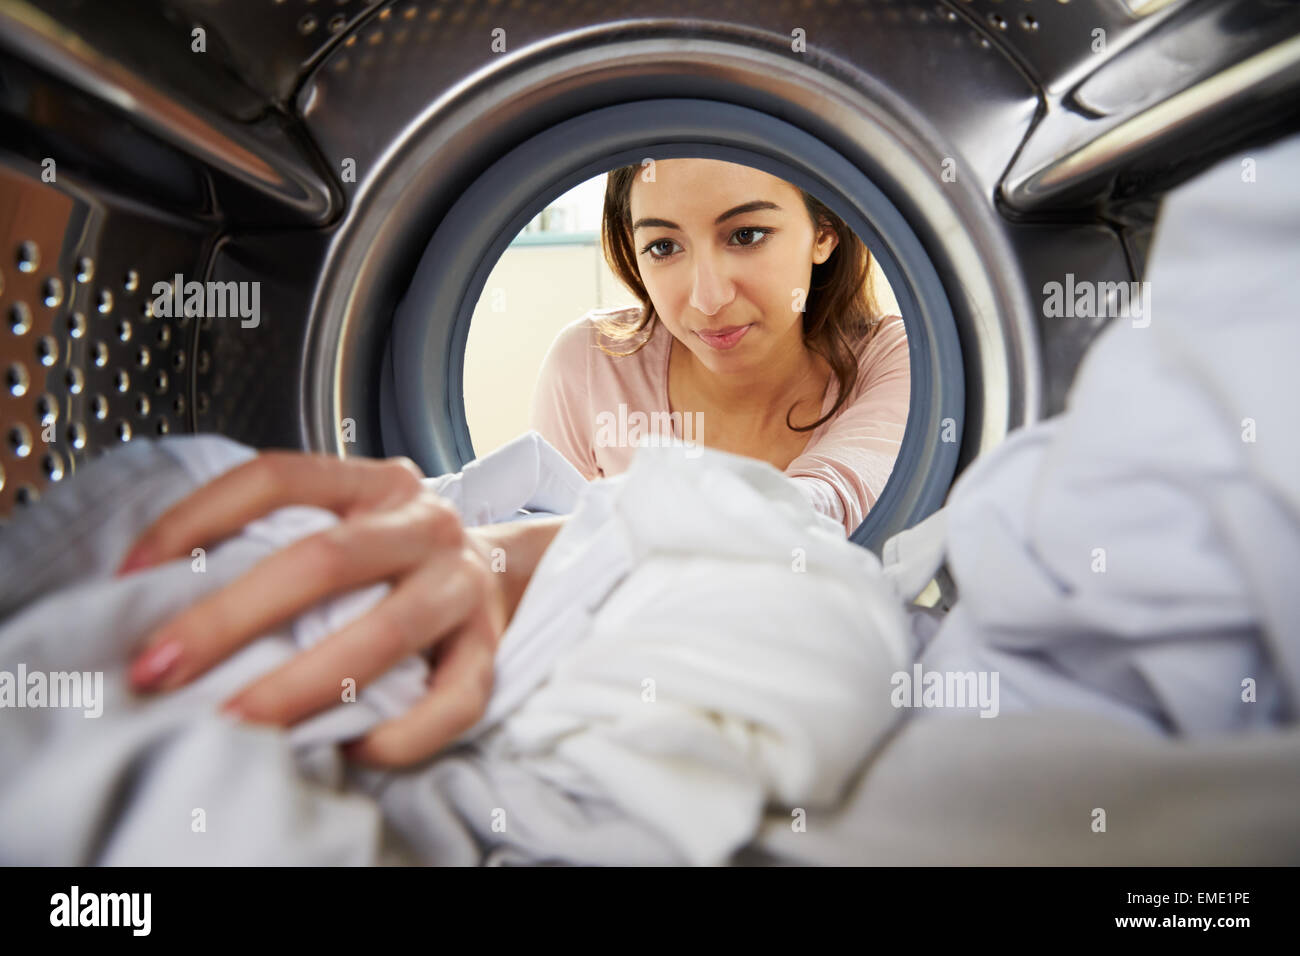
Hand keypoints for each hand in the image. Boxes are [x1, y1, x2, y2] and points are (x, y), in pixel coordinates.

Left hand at [118, 449, 510, 767]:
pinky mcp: (490, 650)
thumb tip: (155, 590)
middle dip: (229, 618)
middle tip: (159, 671)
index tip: (130, 576)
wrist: (506, 573)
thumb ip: (280, 536)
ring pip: (385, 633)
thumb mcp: (348, 519)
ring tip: (237, 724)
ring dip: (301, 685)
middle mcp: (425, 525)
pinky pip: (451, 701)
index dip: (197, 518)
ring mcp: (463, 586)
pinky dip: (399, 734)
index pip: (278, 477)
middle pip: (325, 560)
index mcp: (376, 483)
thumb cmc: (397, 557)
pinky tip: (350, 750)